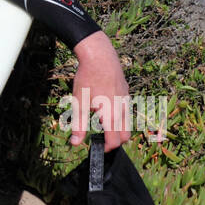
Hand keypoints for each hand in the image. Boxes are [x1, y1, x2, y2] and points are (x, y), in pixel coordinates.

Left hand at [70, 30, 129, 151]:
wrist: (100, 56)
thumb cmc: (87, 79)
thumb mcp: (79, 103)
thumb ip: (78, 125)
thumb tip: (76, 144)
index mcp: (111, 116)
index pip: (115, 142)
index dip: (106, 148)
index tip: (97, 148)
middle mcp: (122, 110)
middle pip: (126, 136)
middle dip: (115, 141)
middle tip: (101, 139)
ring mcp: (126, 101)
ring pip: (128, 124)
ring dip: (119, 129)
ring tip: (102, 124)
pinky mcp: (126, 93)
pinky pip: (127, 111)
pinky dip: (120, 117)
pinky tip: (106, 107)